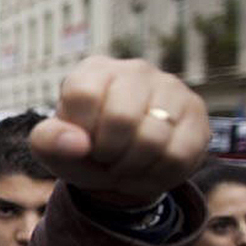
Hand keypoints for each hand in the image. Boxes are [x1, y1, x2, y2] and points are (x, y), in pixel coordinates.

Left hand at [30, 57, 208, 206]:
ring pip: (153, 140)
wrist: (119, 166)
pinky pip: (179, 155)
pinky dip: (157, 175)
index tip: (80, 141)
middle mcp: (134, 70)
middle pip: (121, 119)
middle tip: (105, 157)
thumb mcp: (52, 147)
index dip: (79, 131)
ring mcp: (170, 87)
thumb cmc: (80, 150)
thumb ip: (49, 141)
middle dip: (108, 153)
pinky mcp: (196, 112)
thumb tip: (78, 144)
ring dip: (132, 168)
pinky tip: (147, 170)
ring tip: (124, 165)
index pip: (83, 94)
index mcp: (93, 71)